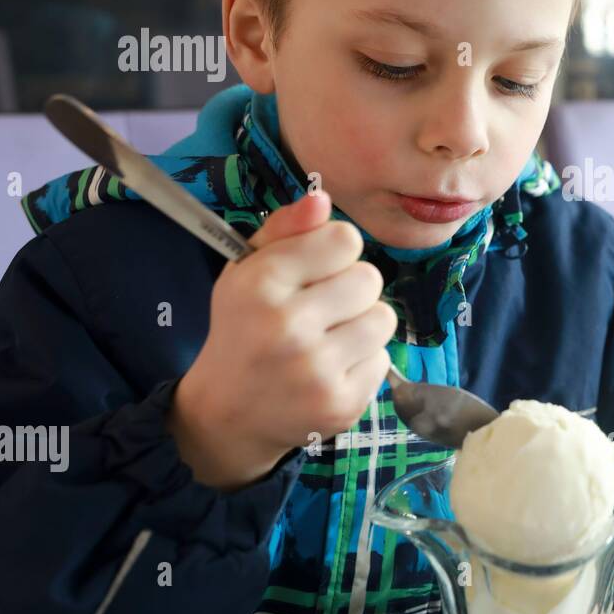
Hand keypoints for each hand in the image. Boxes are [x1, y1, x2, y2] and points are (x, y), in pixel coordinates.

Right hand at [168, 190, 397, 490]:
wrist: (229, 413)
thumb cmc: (244, 329)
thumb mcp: (246, 271)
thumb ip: (285, 229)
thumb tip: (322, 199)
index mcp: (261, 284)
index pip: (345, 239)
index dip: (334, 252)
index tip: (315, 271)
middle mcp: (288, 327)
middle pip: (370, 277)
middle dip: (351, 289)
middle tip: (320, 309)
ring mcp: (316, 370)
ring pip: (384, 318)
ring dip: (362, 324)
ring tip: (329, 338)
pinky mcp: (342, 404)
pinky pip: (383, 359)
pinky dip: (363, 361)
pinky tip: (330, 368)